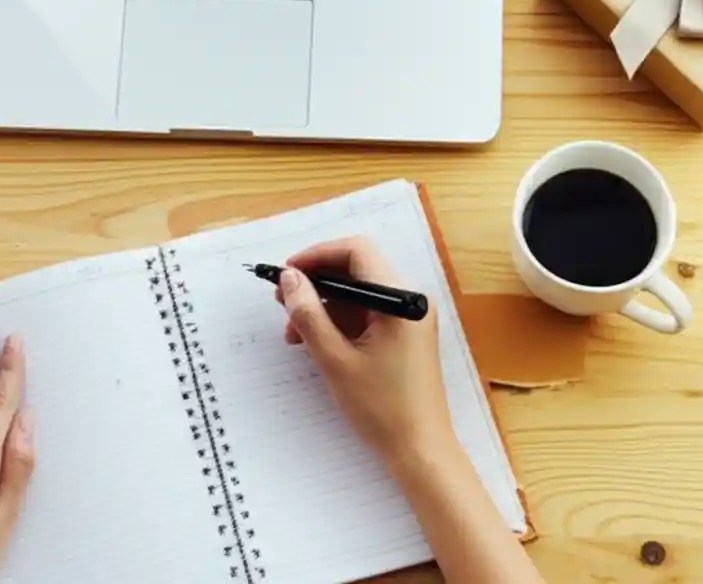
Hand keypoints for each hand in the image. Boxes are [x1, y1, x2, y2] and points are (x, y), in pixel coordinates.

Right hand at [276, 237, 453, 465]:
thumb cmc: (382, 409)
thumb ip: (309, 314)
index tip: (287, 274)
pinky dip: (339, 322)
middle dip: (316, 282)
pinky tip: (315, 342)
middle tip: (282, 301)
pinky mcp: (404, 337)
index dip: (317, 256)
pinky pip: (367, 315)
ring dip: (323, 306)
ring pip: (358, 294)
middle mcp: (409, 301)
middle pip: (356, 270)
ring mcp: (409, 320)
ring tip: (293, 333)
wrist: (420, 451)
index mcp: (400, 300)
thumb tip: (289, 279)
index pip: (356, 251)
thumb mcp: (334, 359)